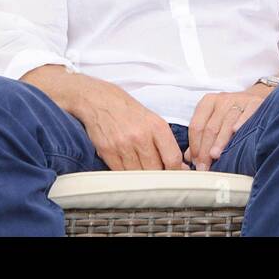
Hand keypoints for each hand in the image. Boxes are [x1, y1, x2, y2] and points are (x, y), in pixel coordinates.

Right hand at [69, 76, 187, 170]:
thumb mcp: (153, 120)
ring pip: (139, 175)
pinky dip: (127, 175)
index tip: (176, 174)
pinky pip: (121, 173)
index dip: (176, 171)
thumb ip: (165, 143)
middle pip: (156, 171)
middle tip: (158, 175)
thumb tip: (179, 166)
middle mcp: (141, 136)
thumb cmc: (128, 110)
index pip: (172, 158)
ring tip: (142, 170)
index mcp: (157, 127)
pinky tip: (128, 166)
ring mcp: (123, 145)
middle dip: (159, 176)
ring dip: (142, 178)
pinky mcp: (107, 152)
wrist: (99, 100)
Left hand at [185, 88, 267, 169]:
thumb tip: (188, 158)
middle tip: (205, 166)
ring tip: (215, 157)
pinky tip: (236, 133)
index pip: (196, 126)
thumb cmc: (230, 115)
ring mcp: (239, 100)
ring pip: (226, 123)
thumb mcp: (213, 121)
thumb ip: (200, 138)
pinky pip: (246, 114)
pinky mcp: (255, 102)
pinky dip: (241, 124)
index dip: (195, 146)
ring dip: (220, 142)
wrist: (253, 101)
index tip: (196, 162)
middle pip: (210, 128)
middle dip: (205, 150)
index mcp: (208, 102)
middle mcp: (222, 100)